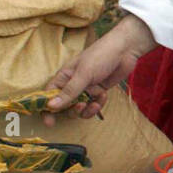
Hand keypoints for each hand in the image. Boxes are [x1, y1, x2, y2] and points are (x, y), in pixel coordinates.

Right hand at [42, 16, 156, 124]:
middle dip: (72, 110)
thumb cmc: (101, 56)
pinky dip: (98, 104)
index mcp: (64, 77)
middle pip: (65, 106)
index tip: (49, 122)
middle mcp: (72, 84)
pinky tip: (104, 96)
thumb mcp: (84, 74)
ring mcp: (86, 89)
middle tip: (80, 107)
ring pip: (80, 108)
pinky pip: (93, 105)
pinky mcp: (98, 92)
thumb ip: (69, 91)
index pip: (49, 95)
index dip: (47, 109)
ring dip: (87, 110)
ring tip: (95, 104)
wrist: (125, 50)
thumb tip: (50, 106)